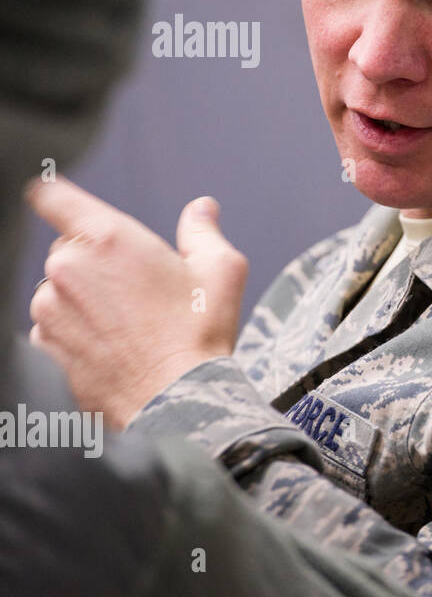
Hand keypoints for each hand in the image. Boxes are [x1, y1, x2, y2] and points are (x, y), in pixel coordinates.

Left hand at [27, 177, 246, 428]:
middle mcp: (68, 268)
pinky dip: (75, 330)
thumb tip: (201, 209)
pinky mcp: (44, 344)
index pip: (55, 196)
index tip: (64, 203)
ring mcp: (50, 309)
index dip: (59, 197)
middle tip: (135, 288)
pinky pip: (53, 325)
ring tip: (126, 323)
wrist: (176, 401)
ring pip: (58, 288)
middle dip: (95, 261)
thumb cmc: (199, 334)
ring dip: (82, 297)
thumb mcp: (221, 271)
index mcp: (109, 239)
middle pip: (67, 247)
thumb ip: (203, 231)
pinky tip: (111, 345)